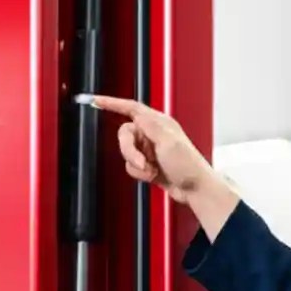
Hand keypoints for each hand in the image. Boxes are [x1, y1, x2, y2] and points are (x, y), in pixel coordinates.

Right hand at [85, 94, 214, 203]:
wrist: (194, 189)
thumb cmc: (188, 165)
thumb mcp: (169, 141)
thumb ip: (150, 125)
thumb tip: (137, 112)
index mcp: (158, 123)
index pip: (131, 108)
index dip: (113, 103)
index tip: (97, 101)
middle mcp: (153, 134)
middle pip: (125, 135)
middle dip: (130, 151)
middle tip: (142, 162)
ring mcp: (149, 149)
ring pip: (126, 153)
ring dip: (137, 165)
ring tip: (152, 170)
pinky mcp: (148, 163)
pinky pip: (131, 166)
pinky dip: (140, 174)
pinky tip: (153, 175)